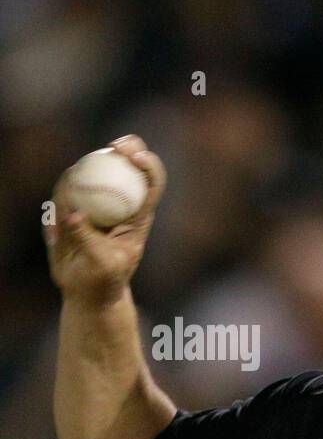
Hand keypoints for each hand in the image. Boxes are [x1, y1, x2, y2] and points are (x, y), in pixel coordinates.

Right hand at [43, 135, 166, 304]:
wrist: (87, 291)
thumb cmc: (105, 281)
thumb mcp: (103, 264)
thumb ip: (88, 239)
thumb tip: (74, 214)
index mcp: (138, 215)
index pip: (150, 183)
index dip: (148, 164)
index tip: (135, 156)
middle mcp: (118, 202)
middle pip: (123, 166)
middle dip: (122, 148)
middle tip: (113, 147)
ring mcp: (93, 202)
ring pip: (86, 176)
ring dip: (76, 185)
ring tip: (68, 224)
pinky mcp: (70, 207)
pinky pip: (61, 196)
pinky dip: (56, 209)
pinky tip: (56, 236)